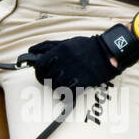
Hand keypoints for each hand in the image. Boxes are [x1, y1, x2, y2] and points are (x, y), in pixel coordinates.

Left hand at [17, 24, 138, 92]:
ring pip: (56, 87)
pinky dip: (66, 95)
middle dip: (45, 81)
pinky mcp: (82, 82)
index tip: (40, 73)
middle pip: (45, 78)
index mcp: (59, 51)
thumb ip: (47, 47)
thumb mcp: (66, 42)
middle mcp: (64, 62)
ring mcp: (73, 73)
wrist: (108, 52)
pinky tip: (69, 92)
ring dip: (56, 88)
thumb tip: (31, 51)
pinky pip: (68, 93)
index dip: (37, 72)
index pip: (39, 66)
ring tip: (62, 85)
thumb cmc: (85, 47)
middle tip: (50, 80)